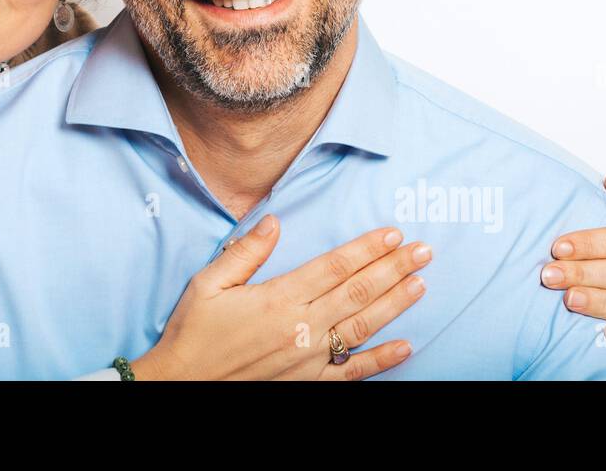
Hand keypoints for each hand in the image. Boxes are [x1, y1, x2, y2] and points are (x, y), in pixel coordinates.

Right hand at [131, 215, 431, 379]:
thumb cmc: (193, 332)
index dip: (366, 248)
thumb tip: (274, 221)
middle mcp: (300, 328)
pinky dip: (382, 360)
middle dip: (393, 268)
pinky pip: (352, 372)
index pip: (334, 266)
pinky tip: (406, 346)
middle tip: (423, 250)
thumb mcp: (209, 283)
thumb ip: (246, 252)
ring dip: (396, 304)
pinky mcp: (307, 383)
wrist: (182, 385)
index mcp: (278, 298)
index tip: (392, 233)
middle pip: (357, 292)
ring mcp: (307, 359)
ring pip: (362, 327)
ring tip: (421, 284)